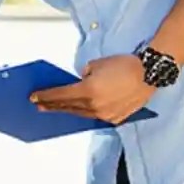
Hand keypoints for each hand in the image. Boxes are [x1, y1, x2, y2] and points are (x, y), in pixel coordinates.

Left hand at [30, 54, 154, 124]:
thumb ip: (84, 75)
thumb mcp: (97, 64)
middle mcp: (95, 106)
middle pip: (68, 107)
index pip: (61, 95)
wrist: (150, 73)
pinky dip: (86, 113)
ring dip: (68, 110)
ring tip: (56, 108)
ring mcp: (105, 115)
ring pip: (81, 114)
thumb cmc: (124, 65)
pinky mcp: (115, 119)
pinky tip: (79, 111)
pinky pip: (96, 116)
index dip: (45, 96)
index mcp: (88, 91)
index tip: (33, 97)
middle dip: (52, 105)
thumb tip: (79, 82)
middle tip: (38, 105)